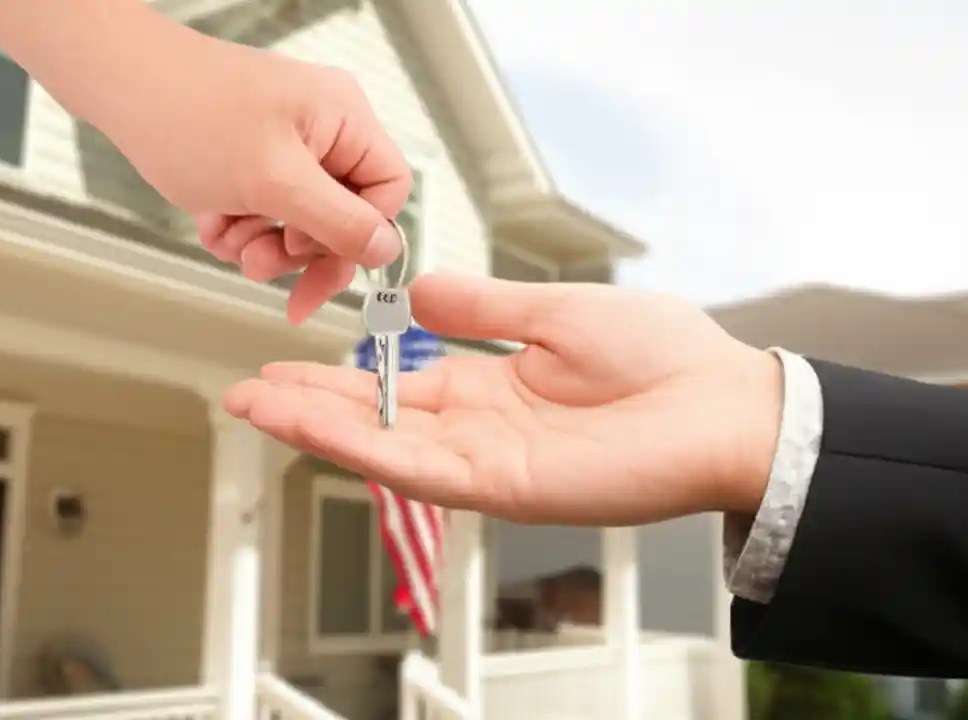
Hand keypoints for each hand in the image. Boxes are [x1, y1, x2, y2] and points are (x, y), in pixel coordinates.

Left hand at [0, 0, 408, 322]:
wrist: (118, 86)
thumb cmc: (188, 113)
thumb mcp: (274, 182)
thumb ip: (338, 222)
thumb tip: (387, 249)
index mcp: (344, 118)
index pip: (388, 192)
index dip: (359, 236)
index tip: (321, 263)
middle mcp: (322, 129)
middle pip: (343, 215)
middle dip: (299, 249)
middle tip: (264, 263)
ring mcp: (287, 146)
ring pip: (300, 223)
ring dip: (264, 244)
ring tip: (230, 236)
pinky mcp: (253, 161)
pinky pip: (265, 215)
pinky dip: (238, 228)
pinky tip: (211, 220)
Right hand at [224, 274, 783, 524]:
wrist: (722, 403)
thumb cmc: (662, 357)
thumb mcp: (557, 312)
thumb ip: (484, 307)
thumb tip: (419, 294)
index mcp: (491, 384)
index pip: (395, 384)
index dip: (337, 376)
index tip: (283, 360)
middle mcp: (480, 427)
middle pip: (375, 421)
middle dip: (307, 406)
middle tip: (245, 391)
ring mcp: (489, 462)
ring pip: (386, 448)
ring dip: (321, 430)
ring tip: (259, 407)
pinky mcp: (507, 487)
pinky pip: (425, 471)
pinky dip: (371, 452)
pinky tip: (323, 433)